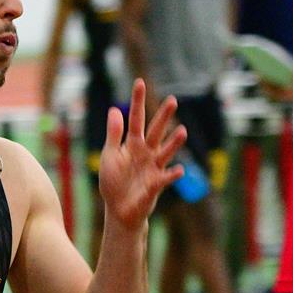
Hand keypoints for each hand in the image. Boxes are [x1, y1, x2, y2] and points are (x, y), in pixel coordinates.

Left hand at [99, 78, 184, 231]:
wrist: (118, 210)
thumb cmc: (114, 182)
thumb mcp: (109, 155)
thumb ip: (114, 134)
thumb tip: (115, 109)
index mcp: (133, 144)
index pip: (136, 119)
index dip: (137, 102)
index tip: (140, 82)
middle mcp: (146, 153)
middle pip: (155, 132)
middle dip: (163, 117)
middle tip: (172, 100)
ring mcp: (153, 168)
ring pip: (165, 152)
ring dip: (174, 144)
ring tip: (182, 132)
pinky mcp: (155, 186)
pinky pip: (164, 179)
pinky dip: (172, 175)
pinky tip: (179, 170)